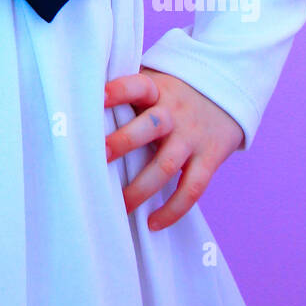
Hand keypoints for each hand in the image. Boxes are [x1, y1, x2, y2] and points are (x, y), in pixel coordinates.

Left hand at [103, 69, 245, 230]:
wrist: (226, 92)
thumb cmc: (172, 91)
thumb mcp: (153, 81)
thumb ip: (125, 92)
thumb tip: (79, 104)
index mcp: (156, 89)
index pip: (137, 86)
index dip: (118, 91)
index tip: (96, 99)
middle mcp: (175, 112)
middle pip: (150, 126)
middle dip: (123, 142)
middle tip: (99, 158)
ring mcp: (192, 137)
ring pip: (167, 164)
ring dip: (141, 188)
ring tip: (119, 206)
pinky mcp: (209, 158)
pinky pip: (192, 188)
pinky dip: (173, 209)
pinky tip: (152, 223)